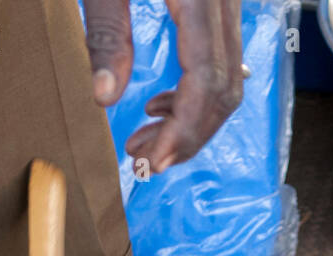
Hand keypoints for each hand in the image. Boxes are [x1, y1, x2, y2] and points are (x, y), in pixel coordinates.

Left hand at [82, 0, 244, 173]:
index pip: (207, 79)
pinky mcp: (217, 9)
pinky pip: (220, 61)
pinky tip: (158, 107)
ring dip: (190, 121)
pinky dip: (194, 94)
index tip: (156, 160)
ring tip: (146, 142)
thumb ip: (106, 35)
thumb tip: (105, 98)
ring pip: (227, 80)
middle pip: (224, 88)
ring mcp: (227, 7)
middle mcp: (225, 5)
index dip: (185, 128)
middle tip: (148, 163)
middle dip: (189, 135)